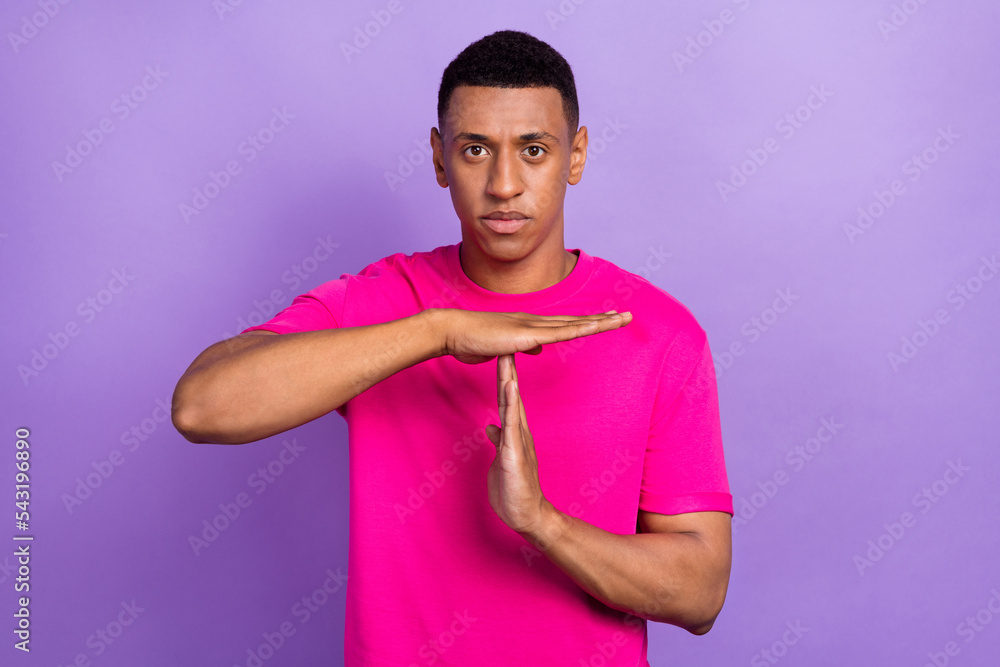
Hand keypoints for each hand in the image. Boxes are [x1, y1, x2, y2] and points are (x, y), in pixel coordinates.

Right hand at [432, 308, 631, 364]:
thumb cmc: (473, 340)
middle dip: (603, 319)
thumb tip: (538, 348)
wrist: (453, 331)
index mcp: (531, 326)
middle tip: (627, 316)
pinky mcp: (527, 335)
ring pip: (574, 324)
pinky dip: (580, 329)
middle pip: (577, 321)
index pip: (566, 325)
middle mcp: (536, 321)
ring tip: (623, 319)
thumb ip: (523, 346)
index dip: (588, 322)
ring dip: (601, 322)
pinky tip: (596, 327)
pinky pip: (560, 334)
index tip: (608, 320)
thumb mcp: (504, 346)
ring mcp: (533, 326)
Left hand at [486, 354, 550, 533]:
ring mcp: (519, 440)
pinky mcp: (515, 452)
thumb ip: (499, 441)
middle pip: (511, 394)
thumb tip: (491, 427)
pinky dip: (510, 403)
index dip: (503, 377)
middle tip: (506, 341)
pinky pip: (512, 423)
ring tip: (508, 356)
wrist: (527, 515)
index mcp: (514, 432)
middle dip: (507, 368)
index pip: (507, 399)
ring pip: (512, 404)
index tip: (500, 354)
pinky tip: (510, 387)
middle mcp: (519, 431)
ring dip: (509, 379)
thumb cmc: (514, 490)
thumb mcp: (501, 460)